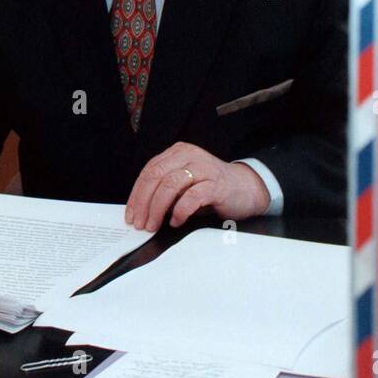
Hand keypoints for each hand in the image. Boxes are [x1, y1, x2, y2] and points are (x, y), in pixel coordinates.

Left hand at [125, 142, 270, 231]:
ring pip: (170, 185)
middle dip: (143, 202)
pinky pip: (192, 197)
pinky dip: (180, 211)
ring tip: (153, 224)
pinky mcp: (216, 184)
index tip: (130, 214)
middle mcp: (189, 156)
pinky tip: (176, 221)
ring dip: (157, 208)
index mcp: (178, 153)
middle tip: (139, 223)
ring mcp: (203, 169)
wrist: (246, 189)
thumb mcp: (185, 184)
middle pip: (156, 176)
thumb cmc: (212, 188)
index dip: (136, 194)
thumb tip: (141, 210)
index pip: (149, 171)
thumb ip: (165, 190)